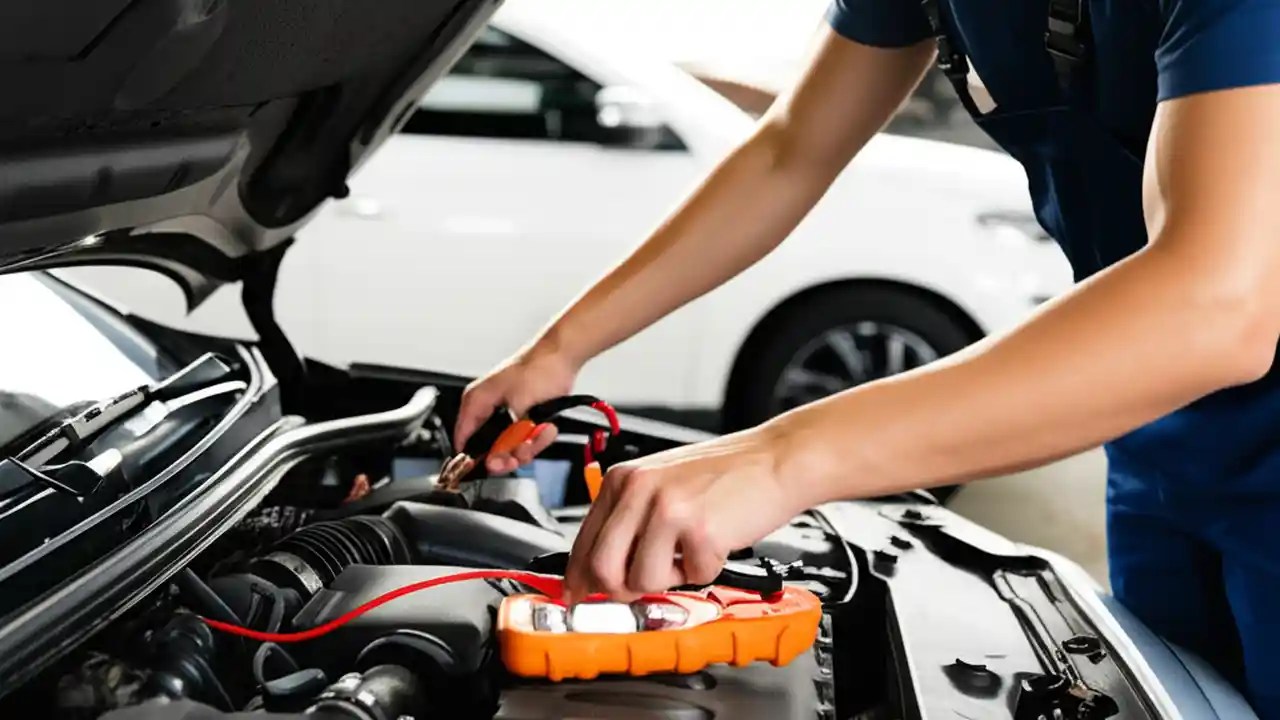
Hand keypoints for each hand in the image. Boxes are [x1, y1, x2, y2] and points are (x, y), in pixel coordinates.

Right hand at [455, 345, 578, 473]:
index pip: (462, 440)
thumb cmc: (539, 369)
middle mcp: (486, 407)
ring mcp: (503, 411)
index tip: (490, 468)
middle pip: (489, 447)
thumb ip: (508, 438)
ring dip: (527, 445)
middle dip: (509, 453)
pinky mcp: (519, 414)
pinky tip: (544, 428)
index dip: (474, 459)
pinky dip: (536, 437)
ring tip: (539, 433)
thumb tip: (497, 459)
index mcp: (476, 401)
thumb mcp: (521, 409)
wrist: (562, 356)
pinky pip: (523, 437)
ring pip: (509, 444)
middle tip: (520, 454)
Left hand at [563, 427, 802, 602]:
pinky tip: (718, 540)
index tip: (579, 598)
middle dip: (622, 589)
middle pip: (602, 570)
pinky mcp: (700, 529)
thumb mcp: (662, 485)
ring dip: (671, 578)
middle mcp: (638, 490)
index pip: (583, 543)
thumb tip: (598, 573)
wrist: (775, 458)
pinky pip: (691, 577)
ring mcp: (667, 509)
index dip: (580, 580)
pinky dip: (707, 569)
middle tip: (646, 583)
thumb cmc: (724, 475)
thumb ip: (629, 523)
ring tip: (691, 550)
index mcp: (623, 480)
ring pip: (642, 580)